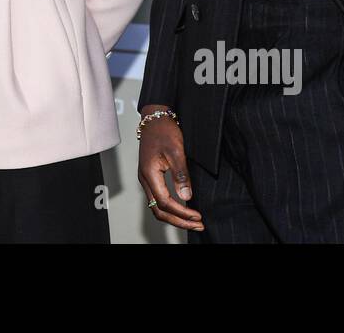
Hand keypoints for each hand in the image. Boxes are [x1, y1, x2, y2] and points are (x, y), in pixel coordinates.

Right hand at [137, 108, 203, 231]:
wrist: (155, 118)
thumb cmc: (164, 131)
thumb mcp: (176, 151)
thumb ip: (181, 175)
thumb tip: (186, 196)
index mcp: (149, 174)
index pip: (165, 203)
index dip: (182, 213)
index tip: (198, 216)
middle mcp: (145, 179)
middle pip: (159, 210)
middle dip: (179, 221)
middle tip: (197, 225)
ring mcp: (147, 178)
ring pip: (157, 207)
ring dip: (174, 217)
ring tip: (192, 221)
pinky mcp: (151, 176)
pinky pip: (158, 199)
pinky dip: (170, 208)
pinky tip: (182, 208)